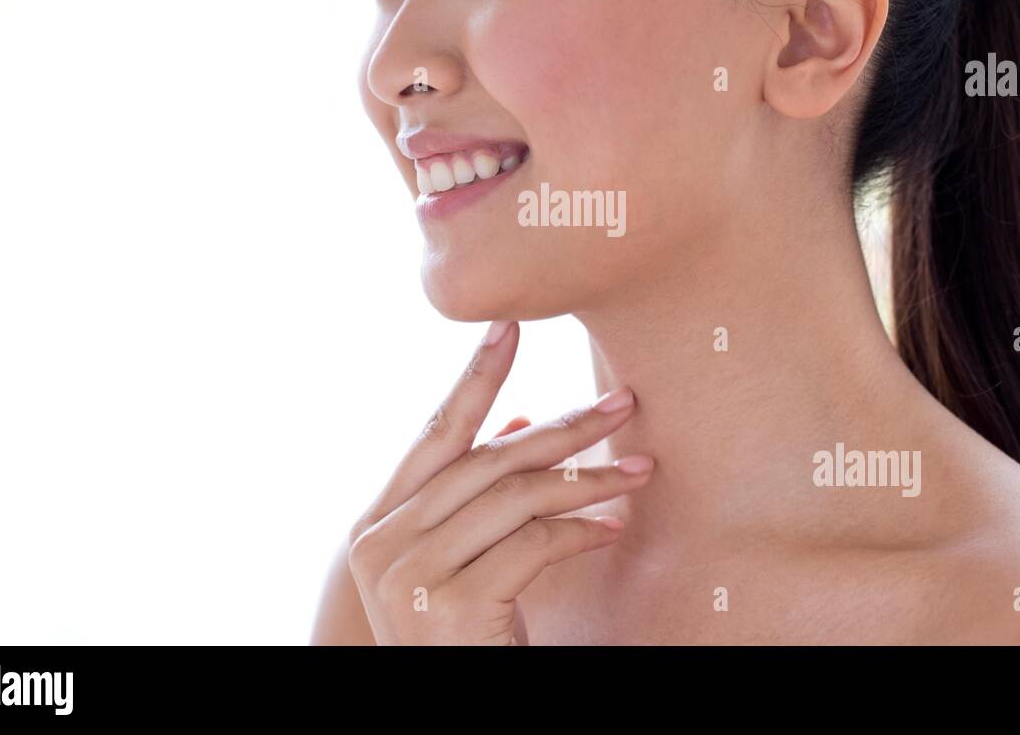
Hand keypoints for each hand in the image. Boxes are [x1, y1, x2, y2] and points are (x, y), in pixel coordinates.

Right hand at [346, 320, 652, 644]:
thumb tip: (524, 420)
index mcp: (378, 522)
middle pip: (488, 459)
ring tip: (641, 468)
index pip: (434, 434)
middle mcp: (381, 541)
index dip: (475, 377)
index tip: (510, 324)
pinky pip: (532, 546)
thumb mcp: (463, 562)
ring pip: (516, 497)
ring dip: (588, 479)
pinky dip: (580, 532)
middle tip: (623, 402)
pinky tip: (613, 527)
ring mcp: (409, 574)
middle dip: (565, 428)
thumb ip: (478, 496)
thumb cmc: (460, 638)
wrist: (438, 709)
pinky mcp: (449, 606)